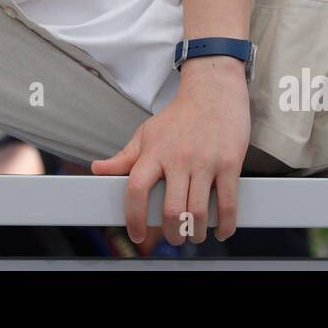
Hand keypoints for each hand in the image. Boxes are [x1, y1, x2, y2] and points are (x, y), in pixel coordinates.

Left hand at [91, 57, 250, 245]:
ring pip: (198, 213)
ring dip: (195, 233)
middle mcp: (178, 158)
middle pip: (171, 210)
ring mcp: (205, 162)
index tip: (137, 234)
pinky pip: (227, 204)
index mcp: (154, 152)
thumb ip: (124, 157)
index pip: (136, 189)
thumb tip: (97, 170)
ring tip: (194, 234)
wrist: (213, 90)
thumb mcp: (147, 133)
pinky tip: (221, 230)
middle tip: (174, 237)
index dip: (134, 217)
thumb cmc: (180, 116)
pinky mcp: (230, 164)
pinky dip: (225, 225)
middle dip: (172, 234)